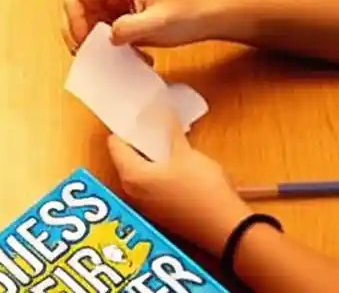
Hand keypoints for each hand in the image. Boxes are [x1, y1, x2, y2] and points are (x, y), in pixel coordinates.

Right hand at [63, 0, 214, 47]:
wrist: (206, 20)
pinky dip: (110, 51)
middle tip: (89, 55)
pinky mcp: (123, 24)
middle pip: (77, 13)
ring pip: (88, 27)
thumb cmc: (187, 14)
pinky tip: (132, 58)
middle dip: (78, 35)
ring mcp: (116, 10)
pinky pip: (104, 38)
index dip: (73, 20)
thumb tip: (108, 37)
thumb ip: (131, 27)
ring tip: (111, 59)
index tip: (84, 41)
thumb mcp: (159, 21)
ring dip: (94, 46)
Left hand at [108, 119, 251, 255]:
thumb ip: (170, 131)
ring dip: (149, 156)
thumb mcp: (186, 154)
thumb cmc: (202, 188)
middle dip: (139, 141)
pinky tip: (175, 163)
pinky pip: (149, 185)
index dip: (125, 127)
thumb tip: (162, 111)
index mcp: (132, 175)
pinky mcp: (159, 212)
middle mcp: (131, 191)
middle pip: (125, 158)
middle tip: (153, 124)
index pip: (114, 144)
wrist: (224, 227)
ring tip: (167, 140)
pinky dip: (157, 172)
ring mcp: (144, 205)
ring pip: (139, 172)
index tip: (137, 115)